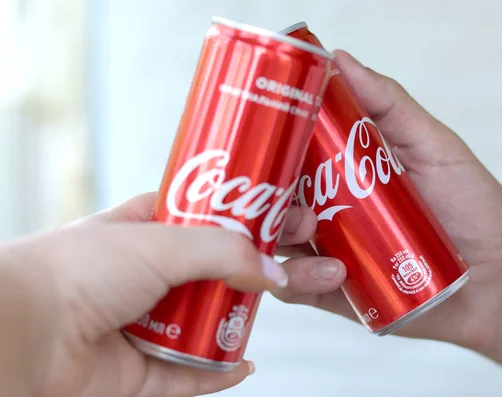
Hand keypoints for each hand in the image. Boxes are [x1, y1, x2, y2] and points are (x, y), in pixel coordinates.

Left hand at [0, 193, 295, 396]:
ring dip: (241, 320)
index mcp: (145, 230)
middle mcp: (147, 275)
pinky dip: (219, 370)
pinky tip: (242, 361)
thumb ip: (226, 251)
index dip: (245, 216)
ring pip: (208, 322)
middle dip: (255, 271)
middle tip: (292, 265)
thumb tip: (274, 271)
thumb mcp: (162, 241)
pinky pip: (192, 373)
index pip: (206, 217)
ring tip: (276, 308)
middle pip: (216, 272)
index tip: (281, 217)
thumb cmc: (74, 272)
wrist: (23, 335)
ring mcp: (146, 322)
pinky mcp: (142, 370)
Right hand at [275, 49, 501, 349]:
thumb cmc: (471, 208)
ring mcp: (325, 248)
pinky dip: (301, 281)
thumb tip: (341, 58)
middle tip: (287, 194)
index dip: (270, 141)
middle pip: (271, 196)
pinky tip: (334, 272)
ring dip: (279, 236)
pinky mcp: (330, 290)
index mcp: (340, 168)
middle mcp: (325, 206)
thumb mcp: (435, 148)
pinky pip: (294, 288)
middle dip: (265, 194)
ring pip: (273, 243)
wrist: (494, 283)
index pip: (289, 151)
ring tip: (310, 231)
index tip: (263, 132)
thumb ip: (391, 106)